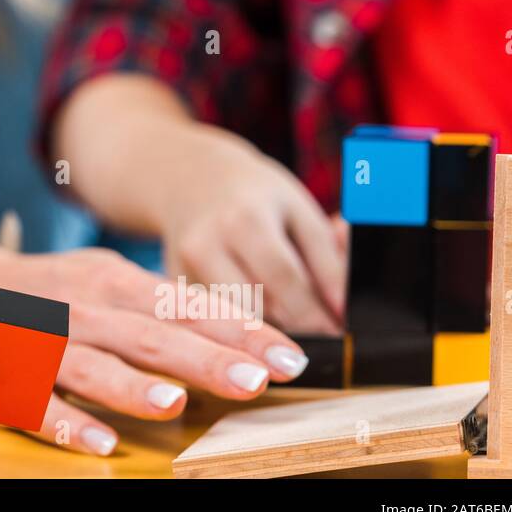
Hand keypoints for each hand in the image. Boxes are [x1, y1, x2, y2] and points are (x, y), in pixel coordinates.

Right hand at [0, 237, 315, 456]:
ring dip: (132, 385)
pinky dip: (66, 422)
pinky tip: (100, 442)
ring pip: (91, 364)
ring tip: (175, 404)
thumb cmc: (53, 291)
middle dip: (202, 356)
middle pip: (147, 332)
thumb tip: (235, 328)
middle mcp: (82, 307)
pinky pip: (38, 402)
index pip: (185, 305)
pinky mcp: (9, 374)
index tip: (287, 356)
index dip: (237, 329)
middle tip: (254, 379)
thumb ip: (160, 305)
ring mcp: (43, 340)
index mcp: (113, 281)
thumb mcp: (106, 282)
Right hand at [157, 124, 345, 334]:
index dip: (318, 314)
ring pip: (233, 324)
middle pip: (258, 310)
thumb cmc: (254, 195)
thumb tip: (342, 311)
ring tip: (285, 321)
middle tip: (320, 333)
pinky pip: (211, 321)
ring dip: (266, 333)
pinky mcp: (169, 289)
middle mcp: (204, 246)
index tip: (341, 334)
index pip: (287, 281)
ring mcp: (180, 270)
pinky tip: (250, 313)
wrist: (188, 178)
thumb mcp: (299, 210)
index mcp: (243, 220)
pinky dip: (237, 327)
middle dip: (294, 329)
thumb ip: (329, 258)